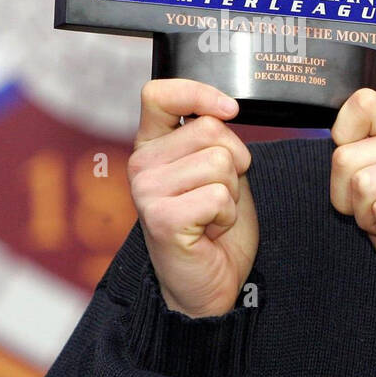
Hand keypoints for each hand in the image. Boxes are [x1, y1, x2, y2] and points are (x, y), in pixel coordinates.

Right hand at [127, 79, 258, 317]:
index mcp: (150, 145)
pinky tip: (209, 231)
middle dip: (234, 161)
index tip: (228, 109)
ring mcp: (146, 191)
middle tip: (218, 195)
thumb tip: (225, 108)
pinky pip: (219, 196)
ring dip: (232, 193)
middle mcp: (140, 164)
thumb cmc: (213, 225)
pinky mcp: (160, 218)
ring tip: (212, 215)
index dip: (198, 93)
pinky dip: (227, 215)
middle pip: (210, 129)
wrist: (207, 283)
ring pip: (220, 162)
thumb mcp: (216, 168)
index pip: (159, 94)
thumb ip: (212, 137)